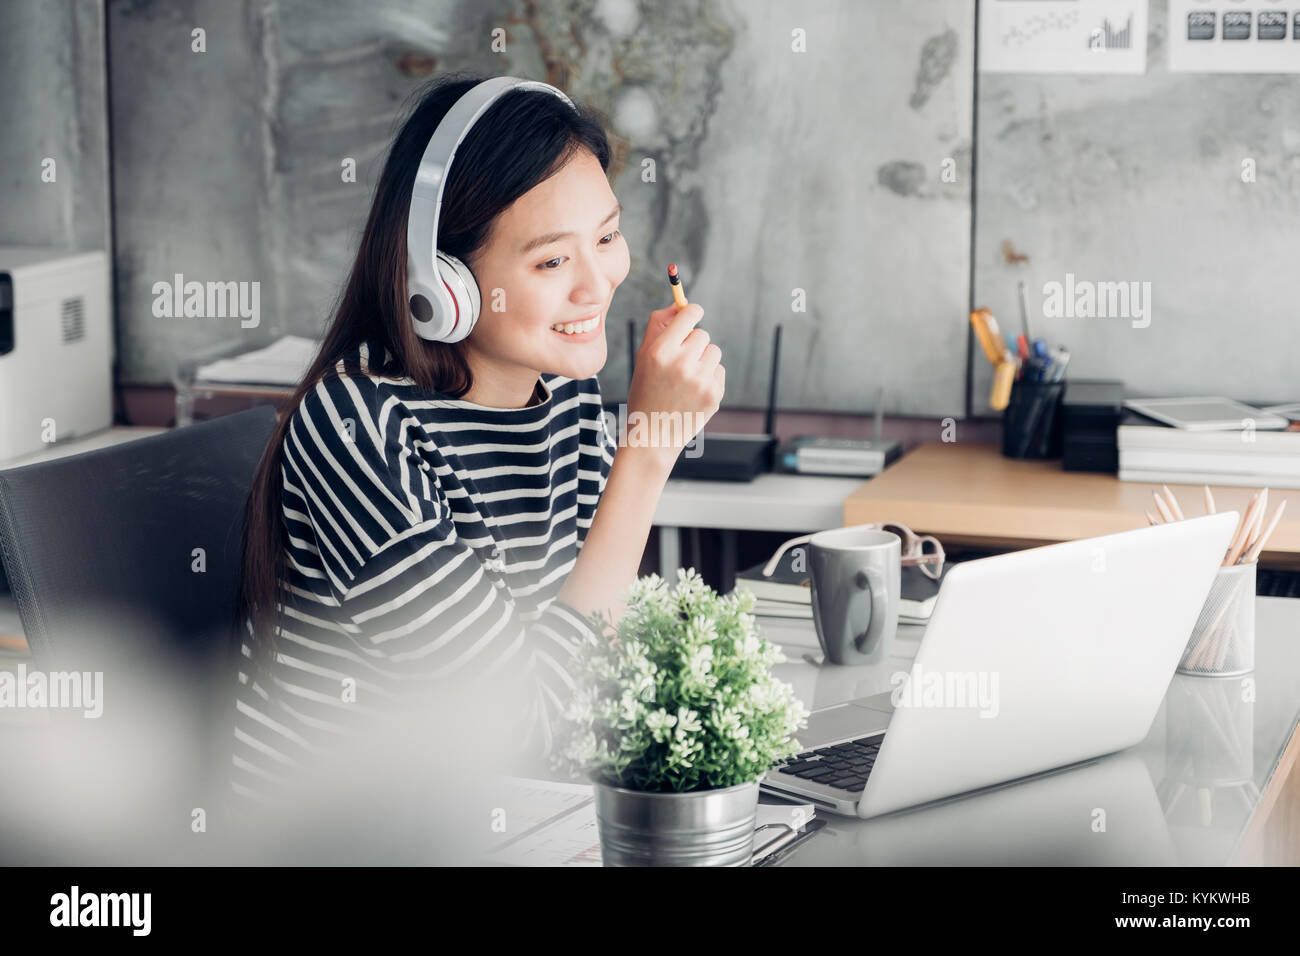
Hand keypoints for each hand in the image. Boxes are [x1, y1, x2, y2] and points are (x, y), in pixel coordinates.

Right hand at [624, 303, 724, 472]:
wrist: (653, 435)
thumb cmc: (646, 392)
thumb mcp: (643, 358)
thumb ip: (659, 326)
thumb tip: (679, 304)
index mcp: (660, 351)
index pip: (689, 315)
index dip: (693, 312)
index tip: (693, 315)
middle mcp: (681, 363)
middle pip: (703, 334)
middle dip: (694, 344)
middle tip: (680, 362)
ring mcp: (700, 380)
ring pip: (714, 352)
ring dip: (703, 360)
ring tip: (686, 379)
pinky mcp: (714, 394)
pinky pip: (719, 371)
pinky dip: (709, 378)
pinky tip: (693, 393)